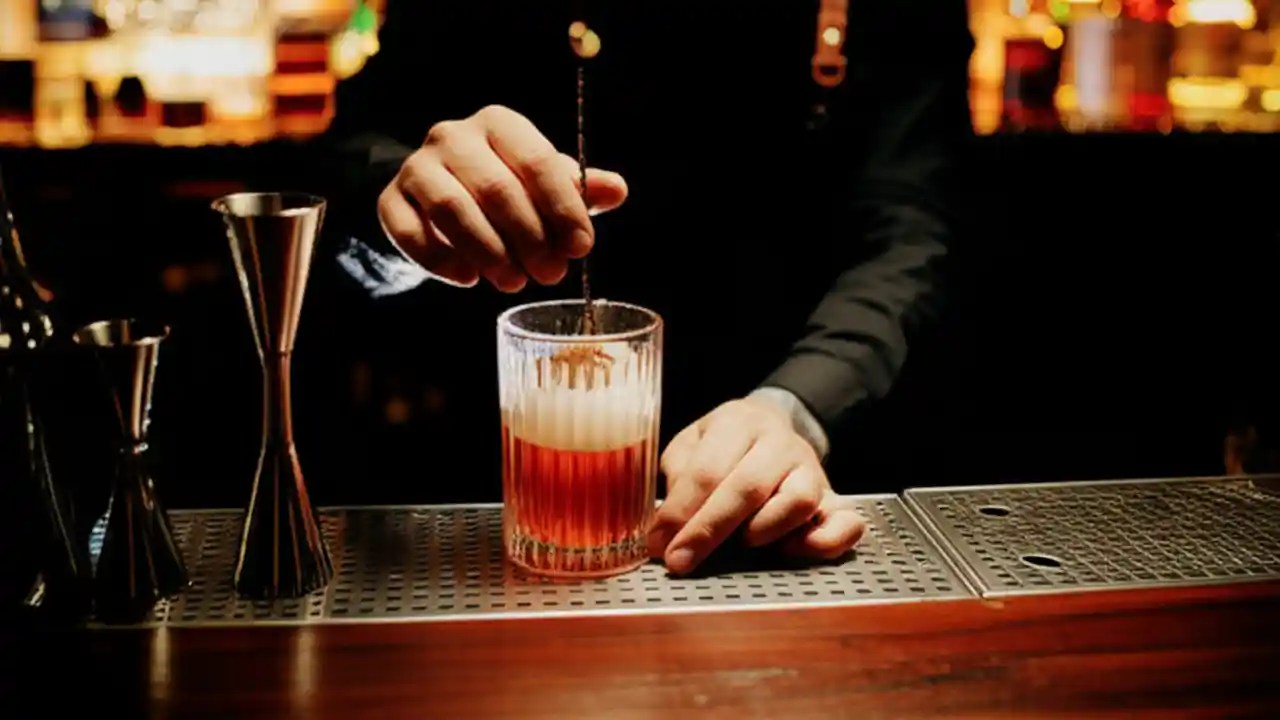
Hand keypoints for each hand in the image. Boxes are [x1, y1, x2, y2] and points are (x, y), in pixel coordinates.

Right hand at [378, 105, 628, 290]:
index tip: (581, 248)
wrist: (434, 198)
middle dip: (529, 238)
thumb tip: (616, 190)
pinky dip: (443, 261)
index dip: (564, 208)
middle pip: (496, 188)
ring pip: (452, 209)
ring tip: (513, 282)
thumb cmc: (503, 190)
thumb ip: (578, 190)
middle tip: (550, 275)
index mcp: (499, 124)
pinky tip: (469, 279)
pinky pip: (413, 232)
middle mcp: (454, 136)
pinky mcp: (390, 200)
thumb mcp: (543, 186)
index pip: (538, 162)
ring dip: (489, 252)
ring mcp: (417, 166)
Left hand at [649, 397, 865, 574]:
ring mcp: (810, 470)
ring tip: (742, 542)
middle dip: (709, 530)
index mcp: (738, 422)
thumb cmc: (721, 446)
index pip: (708, 470)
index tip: (659, 543)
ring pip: (798, 501)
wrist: (771, 427)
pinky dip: (826, 542)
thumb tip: (667, 525)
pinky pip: (846, 522)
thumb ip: (678, 477)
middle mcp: (779, 443)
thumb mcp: (690, 445)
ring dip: (764, 530)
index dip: (680, 511)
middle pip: (748, 487)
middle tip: (681, 559)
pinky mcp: (833, 497)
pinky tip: (796, 550)